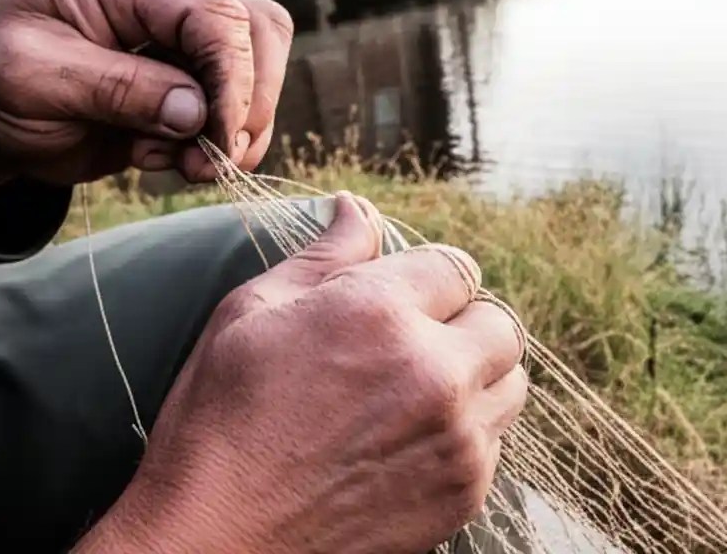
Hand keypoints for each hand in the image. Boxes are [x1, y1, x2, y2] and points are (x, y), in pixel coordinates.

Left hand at [0, 0, 292, 202]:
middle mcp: (163, 4)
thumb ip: (114, 88)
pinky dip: (218, 148)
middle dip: (250, 101)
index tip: (217, 134)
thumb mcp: (32, 78)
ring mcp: (178, 46)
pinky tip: (171, 162)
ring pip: (258, 72)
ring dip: (239, 132)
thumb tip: (196, 112)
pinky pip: (233, 114)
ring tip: (188, 167)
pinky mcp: (184, 89)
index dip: (232, 74)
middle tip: (214, 157)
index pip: (214, 11)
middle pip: (257, 30)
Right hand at [75, 194, 527, 552]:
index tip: (400, 297)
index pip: (454, 265)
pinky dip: (469, 433)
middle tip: (411, 344)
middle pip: (498, 323)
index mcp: (377, 312)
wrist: (216, 543)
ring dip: (476, 377)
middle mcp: (432, 371)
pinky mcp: (463, 494)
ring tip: (417, 393)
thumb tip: (356, 206)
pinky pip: (497, 442)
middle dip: (462, 324)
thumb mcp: (250, 315)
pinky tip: (410, 441)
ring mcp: (457, 439)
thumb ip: (322, 256)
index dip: (426, 277)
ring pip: (510, 383)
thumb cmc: (218, 423)